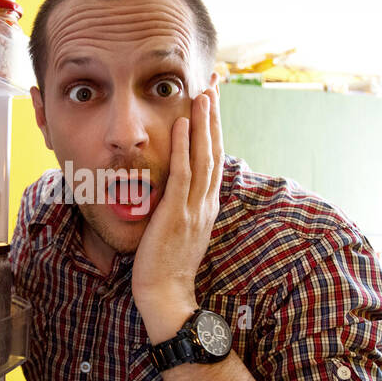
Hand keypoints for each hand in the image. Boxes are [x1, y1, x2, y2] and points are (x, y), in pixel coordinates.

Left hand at [132, 85, 223, 343]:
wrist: (166, 296)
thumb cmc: (166, 267)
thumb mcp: (179, 231)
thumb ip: (181, 207)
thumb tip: (173, 189)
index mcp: (206, 205)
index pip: (214, 158)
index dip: (214, 128)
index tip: (213, 102)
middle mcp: (205, 202)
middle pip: (214, 149)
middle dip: (215, 115)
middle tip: (215, 84)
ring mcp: (193, 207)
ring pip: (203, 156)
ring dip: (204, 122)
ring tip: (204, 93)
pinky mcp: (177, 214)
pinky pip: (182, 173)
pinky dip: (183, 146)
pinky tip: (182, 123)